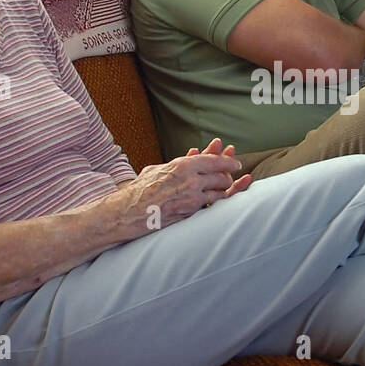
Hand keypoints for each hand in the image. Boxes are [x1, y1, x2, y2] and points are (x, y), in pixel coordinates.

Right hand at [130, 138, 251, 228]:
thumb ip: (178, 163)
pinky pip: (212, 205)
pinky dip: (217, 202)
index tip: (235, 163)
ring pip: (220, 191)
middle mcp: (190, 178)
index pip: (213, 160)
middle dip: (228, 177)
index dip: (227, 161)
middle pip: (221, 175)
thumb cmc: (140, 190)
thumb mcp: (158, 169)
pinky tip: (217, 201)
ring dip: (224, 190)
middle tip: (230, 178)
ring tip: (224, 189)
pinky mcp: (191, 211)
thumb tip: (194, 154)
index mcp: (182, 164)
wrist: (128, 211)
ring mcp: (192, 196)